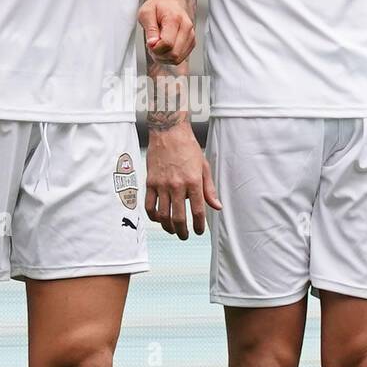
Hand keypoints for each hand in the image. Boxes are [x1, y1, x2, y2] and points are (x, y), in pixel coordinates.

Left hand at [138, 0, 194, 64]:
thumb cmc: (158, 6)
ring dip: (164, 57)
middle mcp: (186, 28)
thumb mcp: (146, 13)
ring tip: (157, 46)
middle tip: (152, 45)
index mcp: (175, 19)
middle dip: (159, 55)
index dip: (155, 48)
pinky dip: (169, 57)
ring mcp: (191, 36)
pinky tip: (164, 48)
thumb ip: (149, 29)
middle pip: (174, 54)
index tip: (149, 43)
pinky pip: (180, 59)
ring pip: (177, 59)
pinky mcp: (191, 42)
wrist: (169, 0)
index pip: (167, 43)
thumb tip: (152, 44)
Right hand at [145, 123, 221, 238]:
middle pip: (179, 218)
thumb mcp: (204, 167)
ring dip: (168, 227)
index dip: (199, 225)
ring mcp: (161, 184)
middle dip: (183, 231)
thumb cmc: (188, 147)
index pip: (198, 211)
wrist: (168, 132)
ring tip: (172, 230)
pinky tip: (158, 218)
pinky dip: (153, 216)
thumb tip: (216, 206)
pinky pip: (149, 205)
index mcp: (193, 182)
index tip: (199, 231)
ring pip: (163, 215)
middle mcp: (177, 185)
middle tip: (185, 235)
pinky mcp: (150, 182)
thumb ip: (209, 189)